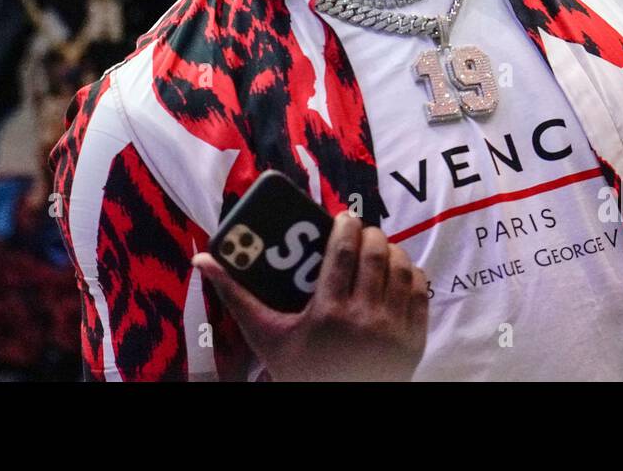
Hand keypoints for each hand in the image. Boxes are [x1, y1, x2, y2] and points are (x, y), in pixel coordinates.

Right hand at [192, 211, 428, 380]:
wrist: (336, 405)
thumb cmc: (299, 370)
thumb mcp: (266, 336)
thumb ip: (236, 297)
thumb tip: (202, 259)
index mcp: (328, 314)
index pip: (343, 253)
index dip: (345, 227)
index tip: (342, 217)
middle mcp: (365, 319)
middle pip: (375, 254)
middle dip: (368, 234)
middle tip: (357, 232)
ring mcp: (394, 330)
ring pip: (401, 268)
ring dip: (390, 250)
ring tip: (375, 248)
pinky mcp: (415, 339)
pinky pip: (420, 291)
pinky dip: (409, 273)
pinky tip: (395, 271)